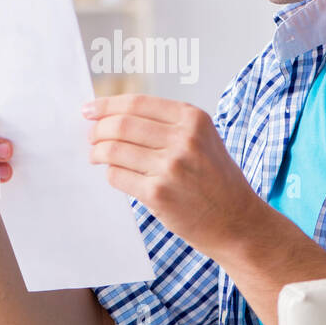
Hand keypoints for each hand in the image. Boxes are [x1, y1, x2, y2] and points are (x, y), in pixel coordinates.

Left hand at [84, 93, 258, 259]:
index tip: (89, 110)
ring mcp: (171, 167)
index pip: (136, 103)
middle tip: (90, 136)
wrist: (236, 221)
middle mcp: (183, 139)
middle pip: (121, 125)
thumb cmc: (215, 179)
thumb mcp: (203, 139)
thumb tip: (115, 114)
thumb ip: (167, 124)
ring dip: (97, 152)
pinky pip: (118, 176)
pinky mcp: (158, 194)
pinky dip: (110, 174)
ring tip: (96, 156)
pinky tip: (115, 174)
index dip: (106, 105)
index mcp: (193, 119)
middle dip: (97, 129)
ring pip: (114, 150)